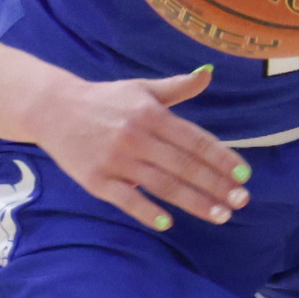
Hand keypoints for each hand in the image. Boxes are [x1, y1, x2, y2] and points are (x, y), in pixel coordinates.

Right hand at [33, 64, 251, 231]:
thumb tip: (208, 74)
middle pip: (184, 165)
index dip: (221, 158)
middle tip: (242, 200)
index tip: (244, 174)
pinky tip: (168, 223)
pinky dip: (146, 211)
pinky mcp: (96, 180)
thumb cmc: (105, 100)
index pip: (194, 139)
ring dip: (194, 202)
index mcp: (151, 114)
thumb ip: (177, 87)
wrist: (53, 109)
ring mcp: (116, 161)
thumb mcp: (141, 88)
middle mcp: (136, 137)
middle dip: (216, 184)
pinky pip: (126, 199)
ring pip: (162, 185)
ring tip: (221, 215)